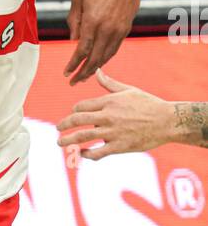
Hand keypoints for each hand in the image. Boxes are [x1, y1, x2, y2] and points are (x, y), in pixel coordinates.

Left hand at [57, 69, 175, 157]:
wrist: (167, 121)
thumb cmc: (148, 104)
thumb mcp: (128, 90)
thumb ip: (109, 83)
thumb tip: (96, 71)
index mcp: (109, 101)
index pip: (82, 106)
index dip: (74, 111)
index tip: (73, 115)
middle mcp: (108, 116)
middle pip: (77, 120)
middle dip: (64, 125)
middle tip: (58, 128)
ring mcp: (113, 132)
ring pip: (83, 137)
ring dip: (68, 141)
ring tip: (60, 143)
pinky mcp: (119, 146)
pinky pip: (97, 153)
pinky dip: (86, 154)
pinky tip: (82, 154)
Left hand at [64, 0, 142, 83]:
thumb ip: (73, 21)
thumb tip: (74, 41)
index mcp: (92, 21)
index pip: (81, 50)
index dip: (73, 65)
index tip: (66, 73)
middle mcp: (107, 28)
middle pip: (94, 59)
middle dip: (83, 73)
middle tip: (74, 82)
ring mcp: (118, 30)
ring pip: (106, 56)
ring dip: (94, 68)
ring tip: (85, 76)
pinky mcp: (126, 29)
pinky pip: (114, 49)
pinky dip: (105, 58)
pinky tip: (98, 62)